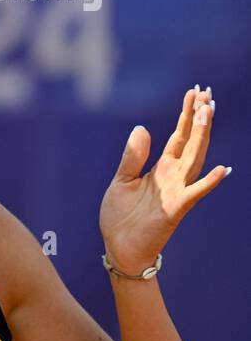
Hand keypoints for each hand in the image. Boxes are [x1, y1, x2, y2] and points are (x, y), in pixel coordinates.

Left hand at [101, 85, 229, 273]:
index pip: (178, 137)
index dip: (186, 115)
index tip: (195, 92)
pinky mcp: (175, 209)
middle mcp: (173, 177)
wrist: (119, 247)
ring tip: (208, 113)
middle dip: (199, 119)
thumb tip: (142, 128)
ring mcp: (177, 191)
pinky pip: (195, 194)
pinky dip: (208, 182)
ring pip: (194, 159)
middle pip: (191, 142)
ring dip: (202, 137)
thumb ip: (132, 157)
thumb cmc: (121, 217)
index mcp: (161, 168)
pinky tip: (221, 169)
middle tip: (207, 94)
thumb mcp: (121, 181)